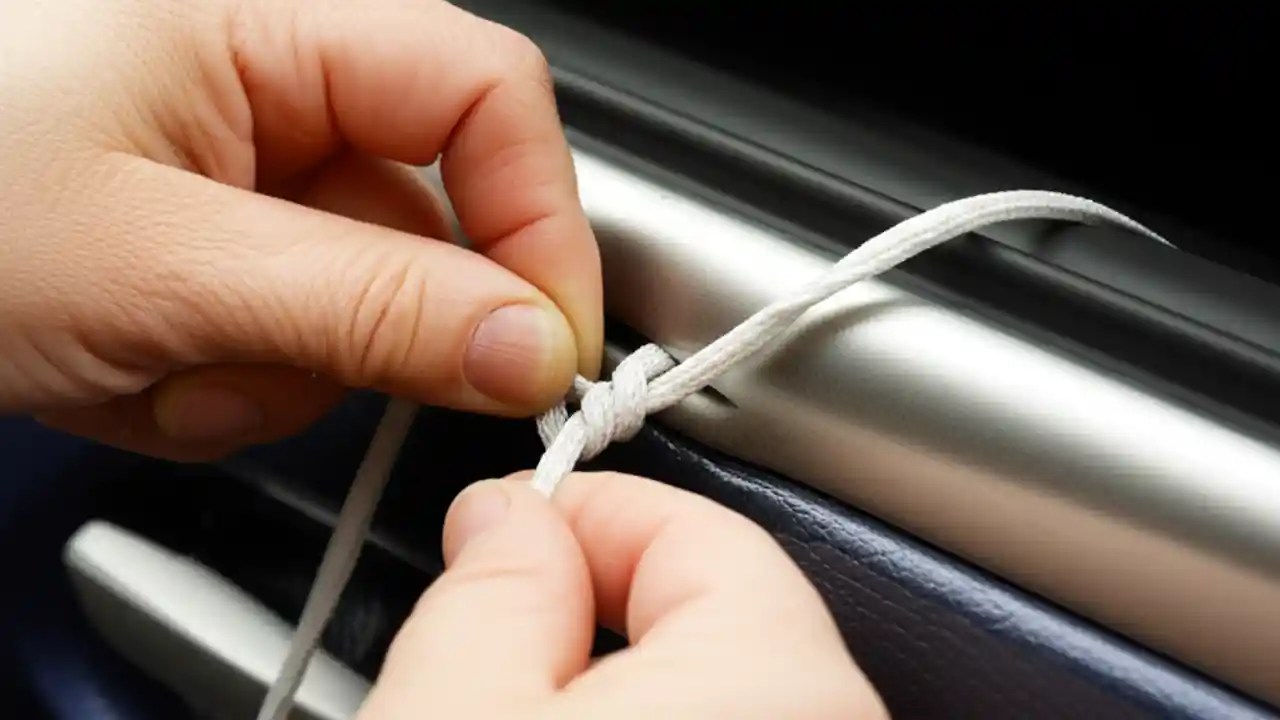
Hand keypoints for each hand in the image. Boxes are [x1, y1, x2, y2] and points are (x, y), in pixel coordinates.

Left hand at [0, 0, 600, 458]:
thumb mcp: (161, 265)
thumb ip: (369, 308)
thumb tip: (527, 344)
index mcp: (268, 17)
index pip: (488, 98)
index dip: (537, 222)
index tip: (540, 344)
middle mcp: (268, 73)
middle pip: (427, 215)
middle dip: (352, 326)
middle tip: (260, 362)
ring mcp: (240, 159)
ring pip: (356, 292)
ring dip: (267, 363)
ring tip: (145, 357)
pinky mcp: (212, 226)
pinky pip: (288, 322)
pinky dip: (222, 372)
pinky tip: (129, 359)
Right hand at [359, 472, 888, 718]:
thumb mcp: (453, 719)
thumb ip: (491, 590)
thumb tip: (509, 518)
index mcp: (776, 684)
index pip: (692, 522)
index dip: (575, 513)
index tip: (500, 534)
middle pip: (710, 609)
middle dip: (592, 607)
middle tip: (489, 648)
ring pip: (713, 692)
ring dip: (616, 686)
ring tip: (518, 718)